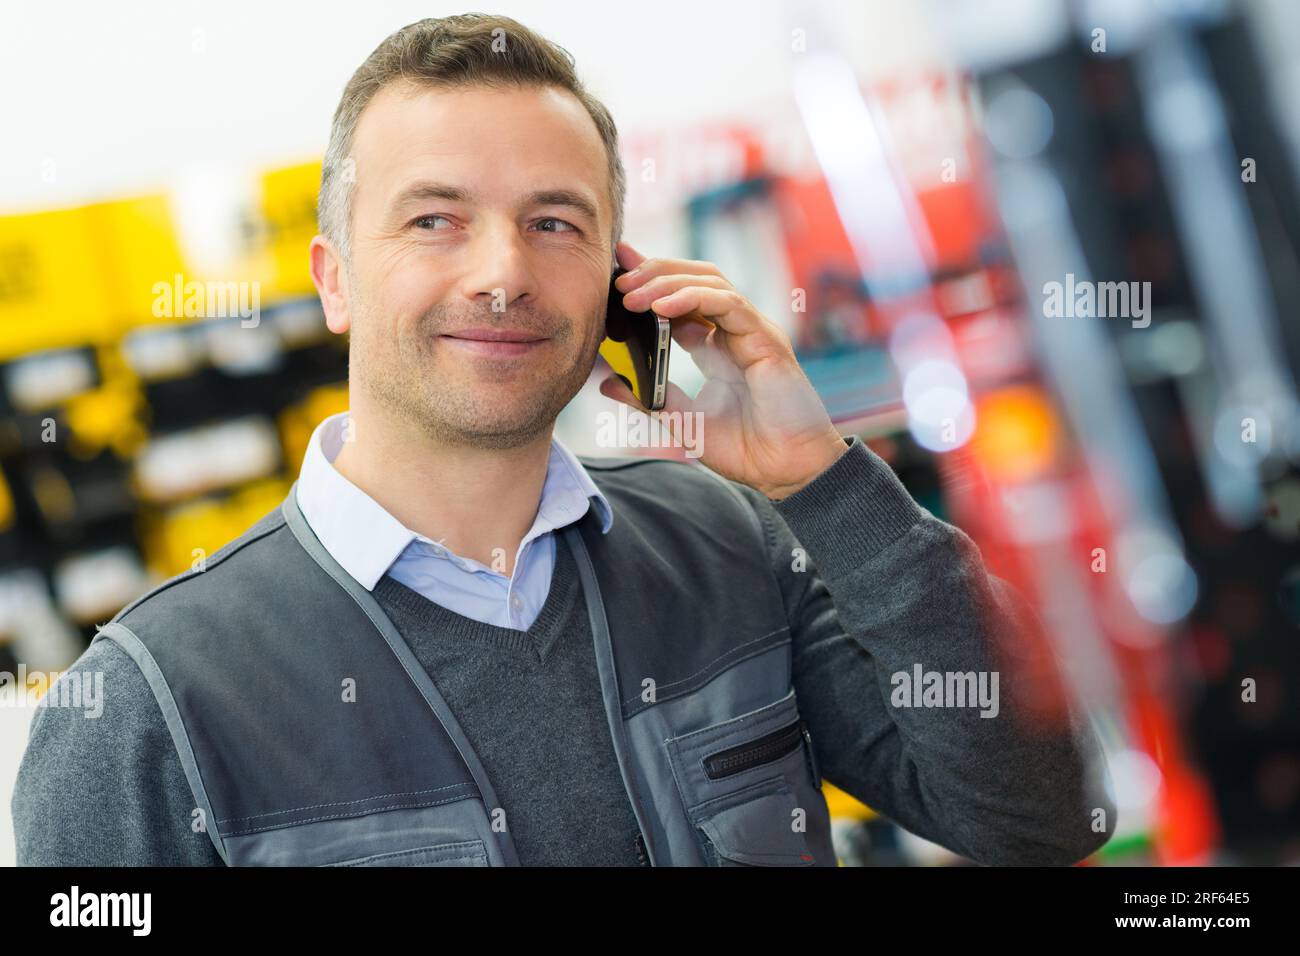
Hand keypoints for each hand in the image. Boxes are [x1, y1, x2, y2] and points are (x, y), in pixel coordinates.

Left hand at [600, 242, 848, 499]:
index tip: (615, 273)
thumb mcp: (681, 421)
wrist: (785, 470)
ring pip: (709, 281)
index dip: (650, 281)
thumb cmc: (744, 448)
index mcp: (715, 346)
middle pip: (694, 278)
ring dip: (666, 282)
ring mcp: (750, 331)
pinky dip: (692, 298)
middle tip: (618, 281)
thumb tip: (607, 381)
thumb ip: (647, 398)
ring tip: (632, 295)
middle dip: (653, 272)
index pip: (681, 298)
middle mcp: (733, 331)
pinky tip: (662, 307)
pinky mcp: (764, 338)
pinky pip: (727, 304)